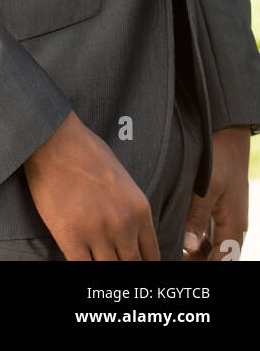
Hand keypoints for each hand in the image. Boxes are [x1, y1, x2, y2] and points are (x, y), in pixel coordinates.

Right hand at [23, 111, 159, 259]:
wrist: (54, 138)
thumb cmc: (85, 150)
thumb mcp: (122, 178)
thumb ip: (129, 208)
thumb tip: (130, 231)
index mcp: (139, 210)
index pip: (151, 256)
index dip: (143, 266)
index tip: (134, 265)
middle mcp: (123, 225)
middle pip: (131, 267)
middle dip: (124, 268)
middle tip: (115, 264)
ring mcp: (97, 232)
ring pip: (108, 271)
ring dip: (103, 268)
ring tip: (97, 262)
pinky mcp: (70, 236)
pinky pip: (82, 268)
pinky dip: (82, 268)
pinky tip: (80, 261)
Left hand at [183, 125, 249, 260]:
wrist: (228, 134)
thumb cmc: (218, 159)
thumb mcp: (206, 187)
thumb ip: (197, 217)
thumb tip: (189, 248)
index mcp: (233, 226)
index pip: (221, 262)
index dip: (201, 267)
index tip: (176, 267)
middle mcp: (233, 227)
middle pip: (216, 257)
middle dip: (195, 262)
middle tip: (168, 258)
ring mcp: (227, 218)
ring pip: (212, 248)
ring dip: (195, 253)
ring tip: (170, 251)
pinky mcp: (220, 209)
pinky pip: (210, 235)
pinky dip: (196, 240)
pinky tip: (177, 236)